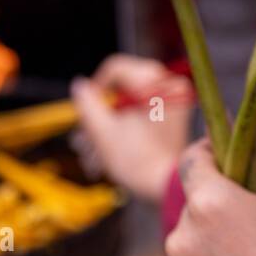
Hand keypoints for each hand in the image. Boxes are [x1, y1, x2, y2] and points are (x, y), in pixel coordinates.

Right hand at [71, 54, 193, 202]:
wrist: (167, 186)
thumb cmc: (136, 160)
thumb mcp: (102, 131)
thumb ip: (88, 103)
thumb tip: (81, 85)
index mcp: (156, 82)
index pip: (116, 68)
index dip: (96, 89)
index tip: (88, 111)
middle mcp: (170, 84)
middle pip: (123, 85)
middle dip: (101, 110)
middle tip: (86, 135)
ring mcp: (175, 99)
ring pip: (131, 100)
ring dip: (110, 121)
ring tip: (93, 149)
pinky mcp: (174, 114)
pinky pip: (144, 109)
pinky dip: (125, 124)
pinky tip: (108, 147)